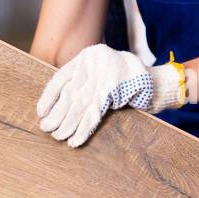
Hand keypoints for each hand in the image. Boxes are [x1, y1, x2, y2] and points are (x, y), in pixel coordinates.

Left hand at [36, 43, 184, 147]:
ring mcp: (104, 77)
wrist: (157, 84)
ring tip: (58, 137)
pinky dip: (83, 130)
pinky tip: (74, 141)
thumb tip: (57, 104)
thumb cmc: (128, 79)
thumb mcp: (103, 72)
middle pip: (69, 94)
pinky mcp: (113, 92)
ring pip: (79, 106)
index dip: (49, 97)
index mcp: (89, 56)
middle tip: (46, 129)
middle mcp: (94, 63)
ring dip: (67, 125)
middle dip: (57, 114)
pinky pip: (93, 115)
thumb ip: (84, 81)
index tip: (40, 112)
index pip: (62, 77)